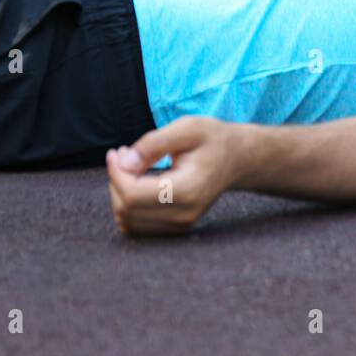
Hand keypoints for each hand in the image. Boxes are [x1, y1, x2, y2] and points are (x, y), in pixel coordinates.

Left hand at [106, 116, 238, 235]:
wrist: (239, 159)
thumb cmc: (214, 139)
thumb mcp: (187, 128)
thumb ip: (153, 144)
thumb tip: (123, 164)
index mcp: (188, 190)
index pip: (132, 195)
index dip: (116, 173)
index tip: (117, 151)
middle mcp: (184, 215)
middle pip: (126, 210)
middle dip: (116, 181)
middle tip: (124, 154)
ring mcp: (180, 225)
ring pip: (127, 221)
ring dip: (119, 193)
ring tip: (131, 167)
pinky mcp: (175, 227)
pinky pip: (136, 226)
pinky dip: (128, 205)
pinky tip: (137, 182)